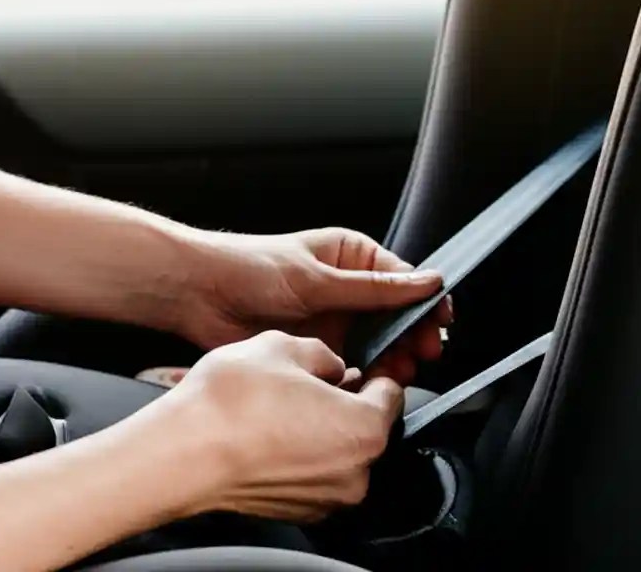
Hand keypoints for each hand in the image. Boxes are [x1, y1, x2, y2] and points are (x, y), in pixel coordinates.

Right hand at [160, 330, 403, 522]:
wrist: (180, 454)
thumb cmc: (229, 404)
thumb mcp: (282, 346)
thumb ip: (321, 353)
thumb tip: (329, 364)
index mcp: (365, 429)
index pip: (392, 393)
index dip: (374, 373)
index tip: (357, 367)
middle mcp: (355, 473)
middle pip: (366, 428)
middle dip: (343, 404)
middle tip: (306, 384)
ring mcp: (325, 499)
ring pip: (337, 454)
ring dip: (319, 430)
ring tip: (278, 407)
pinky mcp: (297, 513)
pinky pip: (312, 476)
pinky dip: (298, 456)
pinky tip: (267, 433)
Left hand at [177, 227, 451, 383]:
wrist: (199, 294)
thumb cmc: (250, 268)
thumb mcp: (317, 279)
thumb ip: (373, 289)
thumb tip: (425, 282)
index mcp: (353, 257)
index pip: (404, 281)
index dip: (425, 304)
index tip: (440, 324)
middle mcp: (348, 289)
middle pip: (396, 318)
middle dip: (412, 338)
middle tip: (423, 355)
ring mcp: (334, 320)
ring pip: (377, 345)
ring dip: (391, 360)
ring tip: (398, 373)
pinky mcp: (317, 349)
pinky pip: (351, 366)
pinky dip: (363, 376)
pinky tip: (368, 384)